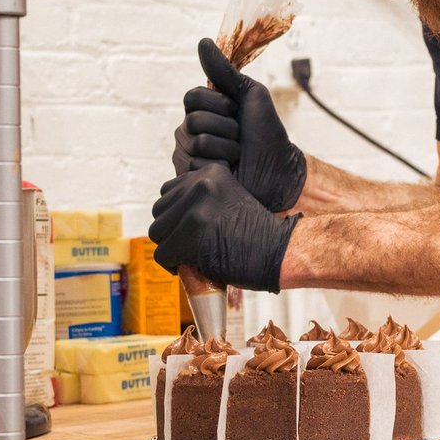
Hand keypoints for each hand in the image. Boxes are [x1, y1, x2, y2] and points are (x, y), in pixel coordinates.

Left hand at [149, 161, 298, 292]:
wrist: (281, 252)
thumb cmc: (256, 233)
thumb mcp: (228, 201)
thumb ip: (199, 199)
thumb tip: (163, 215)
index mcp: (210, 172)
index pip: (169, 191)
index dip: (177, 216)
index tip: (194, 231)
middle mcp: (201, 183)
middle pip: (160, 211)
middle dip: (171, 232)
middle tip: (192, 247)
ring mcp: (196, 208)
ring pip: (158, 232)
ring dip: (171, 248)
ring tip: (191, 257)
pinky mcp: (192, 234)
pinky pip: (163, 254)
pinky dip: (173, 266)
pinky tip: (192, 267)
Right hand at [171, 39, 305, 211]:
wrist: (279, 172)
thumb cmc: (267, 134)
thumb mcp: (250, 95)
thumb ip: (225, 71)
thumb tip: (203, 41)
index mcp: (203, 110)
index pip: (192, 97)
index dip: (217, 103)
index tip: (236, 110)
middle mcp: (190, 132)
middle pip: (192, 120)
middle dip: (226, 127)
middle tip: (240, 137)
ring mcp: (188, 156)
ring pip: (196, 143)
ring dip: (226, 148)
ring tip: (238, 156)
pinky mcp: (191, 179)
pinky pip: (196, 165)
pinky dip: (220, 168)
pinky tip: (230, 173)